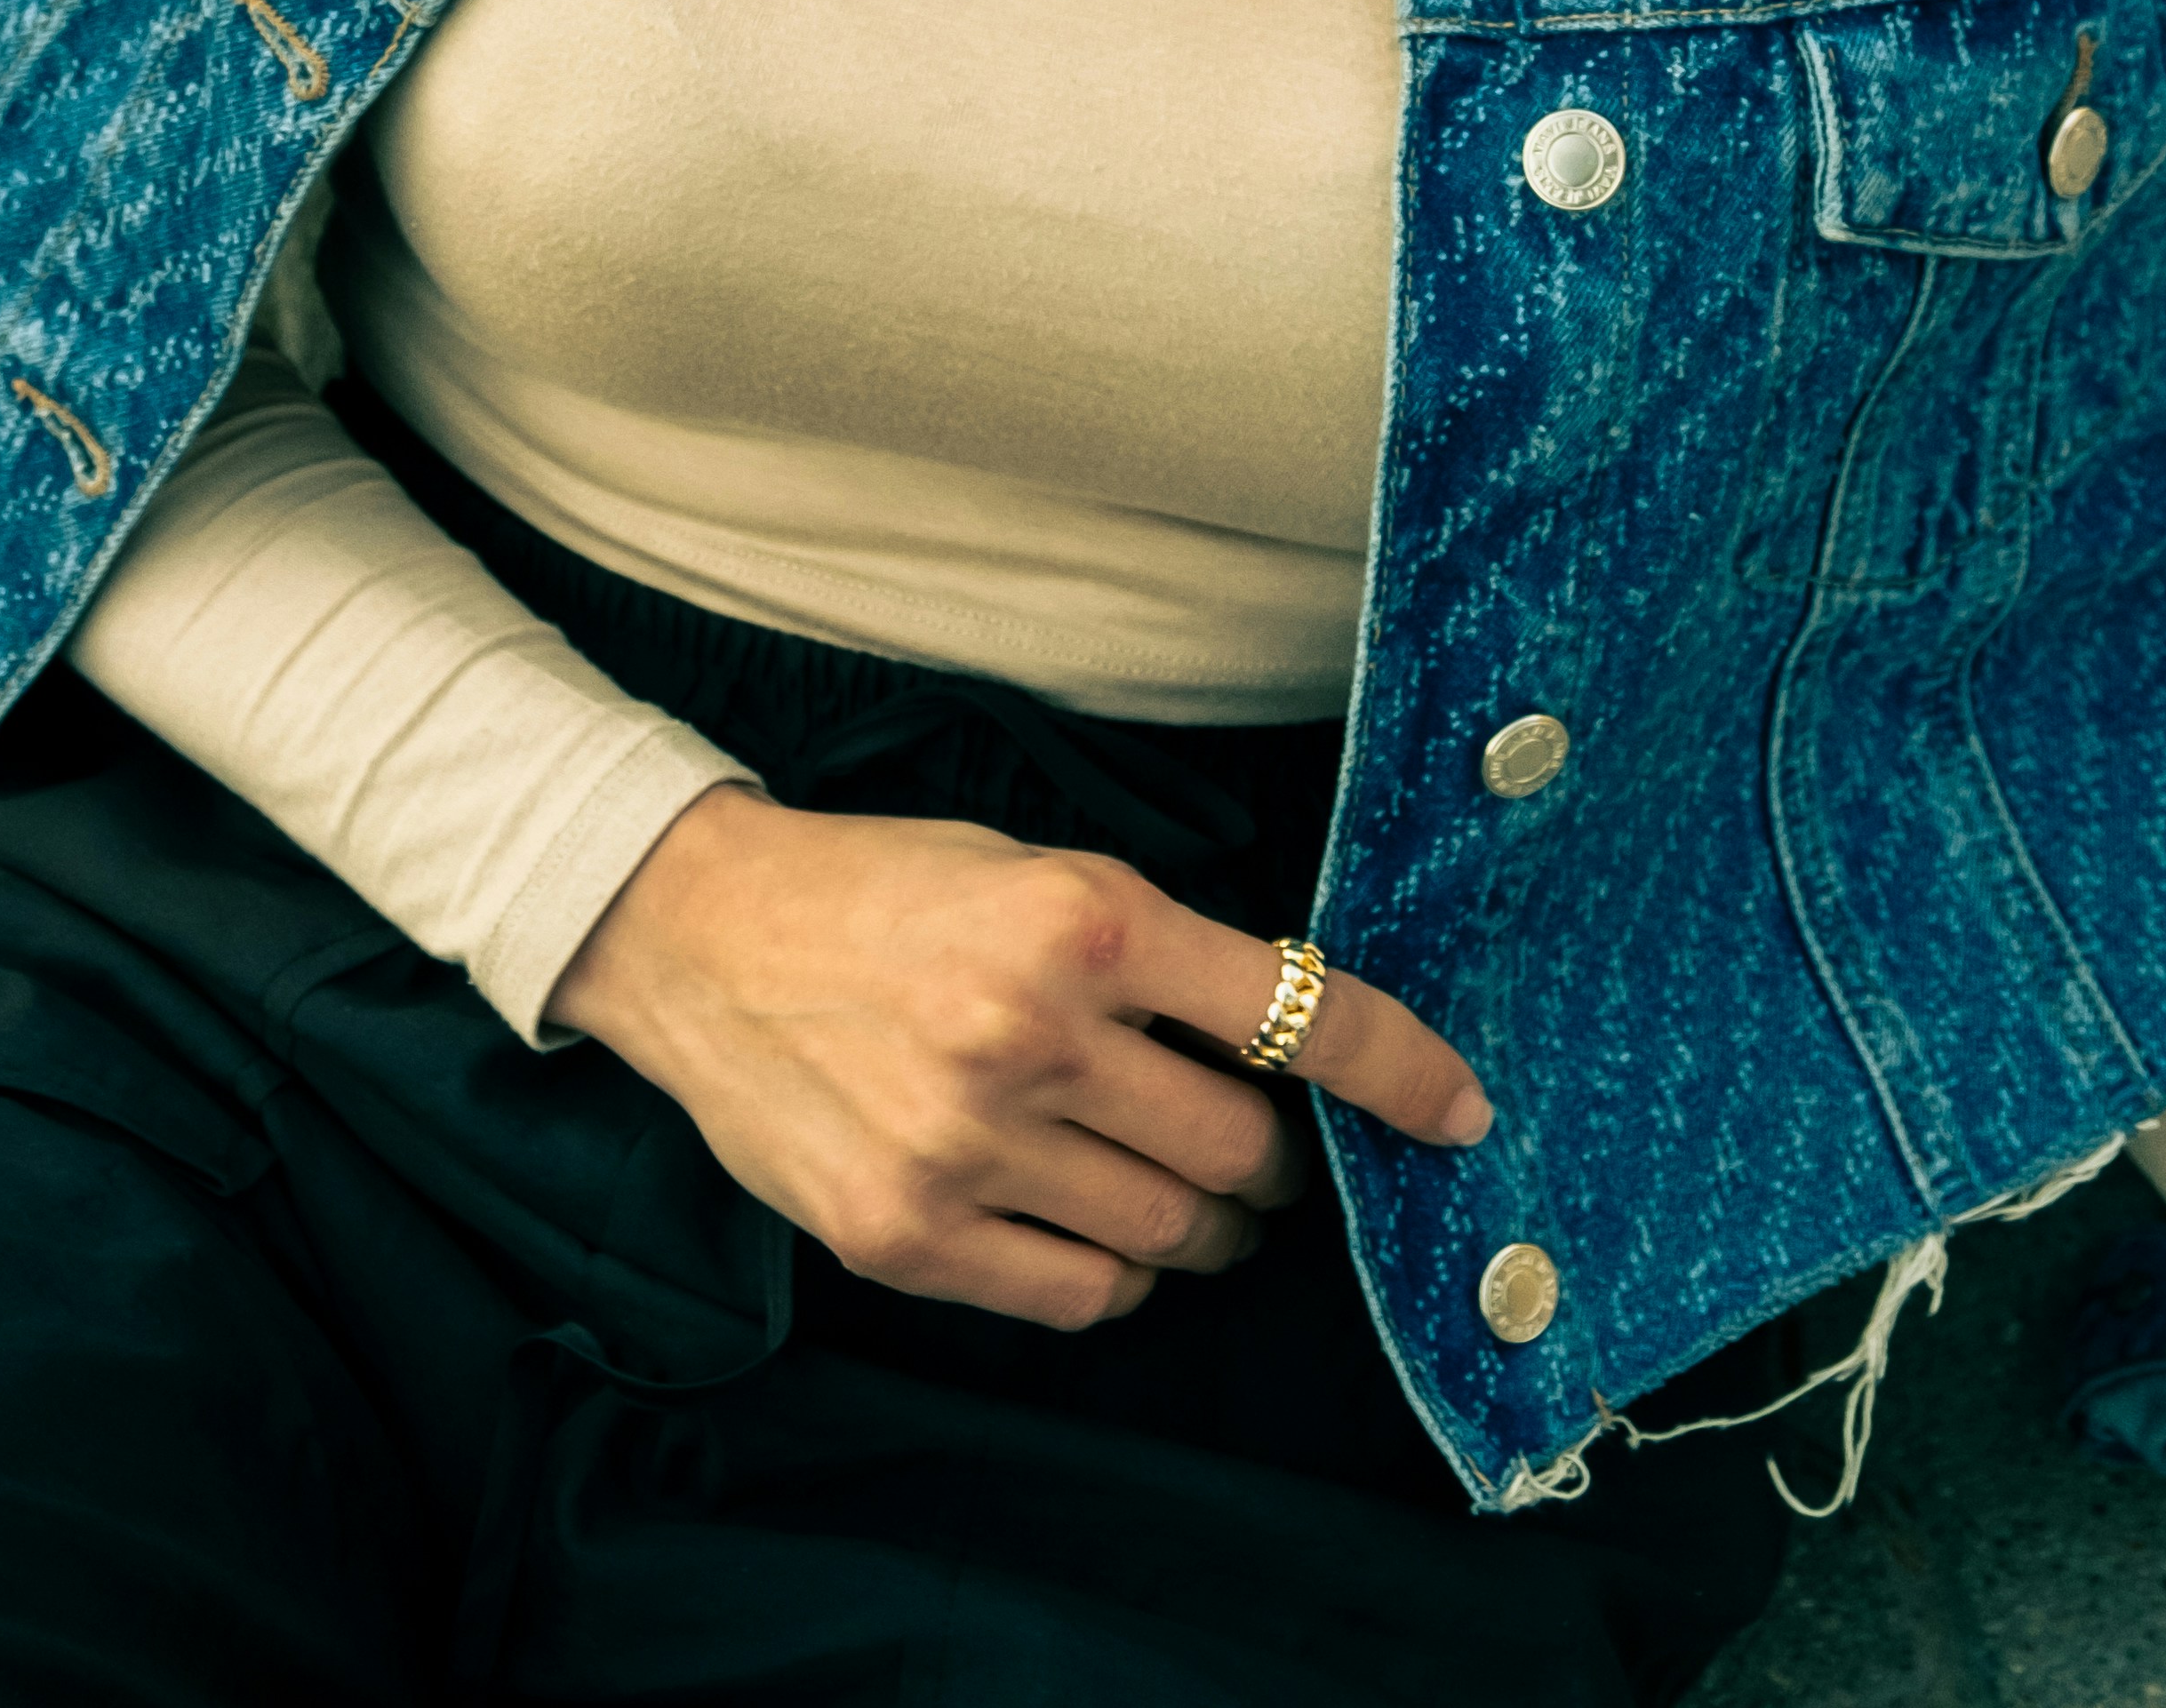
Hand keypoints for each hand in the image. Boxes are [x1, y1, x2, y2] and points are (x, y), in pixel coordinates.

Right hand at [549, 782, 1493, 1329]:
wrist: (702, 934)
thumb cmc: (887, 888)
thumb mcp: (1040, 870)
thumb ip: (1158, 954)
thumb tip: (1287, 1046)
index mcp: (1083, 921)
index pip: (1292, 1011)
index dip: (1399, 1070)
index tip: (1463, 1110)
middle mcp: (1033, 1036)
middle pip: (1241, 1150)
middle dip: (1274, 1165)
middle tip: (1257, 1152)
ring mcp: (967, 1149)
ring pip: (1172, 1234)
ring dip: (1203, 1225)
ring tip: (1178, 1190)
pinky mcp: (907, 1238)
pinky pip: (1081, 1294)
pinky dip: (1115, 1272)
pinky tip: (1092, 1224)